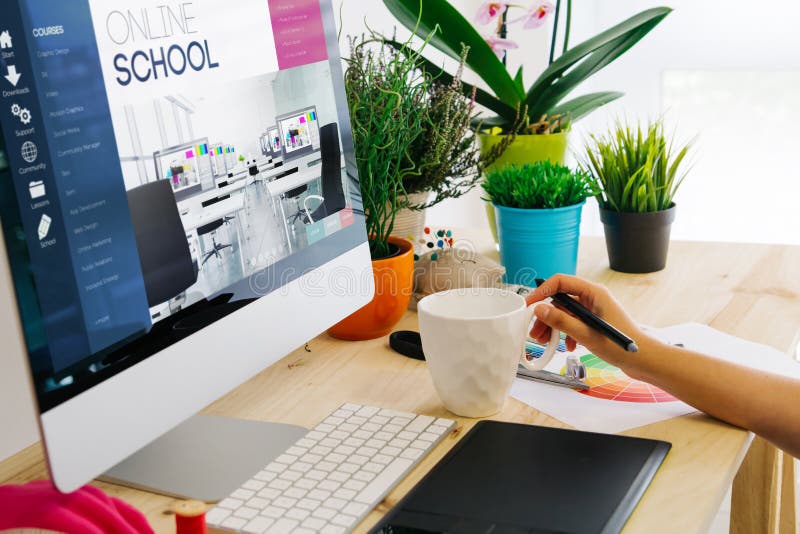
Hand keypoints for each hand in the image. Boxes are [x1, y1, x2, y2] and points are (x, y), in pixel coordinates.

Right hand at [526, 275, 655, 375]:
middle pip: (560, 299)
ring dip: (554, 326)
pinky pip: (574, 322)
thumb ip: (561, 321)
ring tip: (545, 342)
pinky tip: (568, 346)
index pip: (560, 281)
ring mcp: (594, 310)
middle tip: (534, 331)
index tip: (529, 305)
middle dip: (546, 315)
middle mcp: (593, 298)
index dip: (542, 291)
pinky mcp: (595, 322)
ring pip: (565, 313)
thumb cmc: (621, 347)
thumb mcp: (586, 334)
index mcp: (594, 292)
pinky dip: (566, 333)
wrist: (644, 361)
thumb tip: (539, 309)